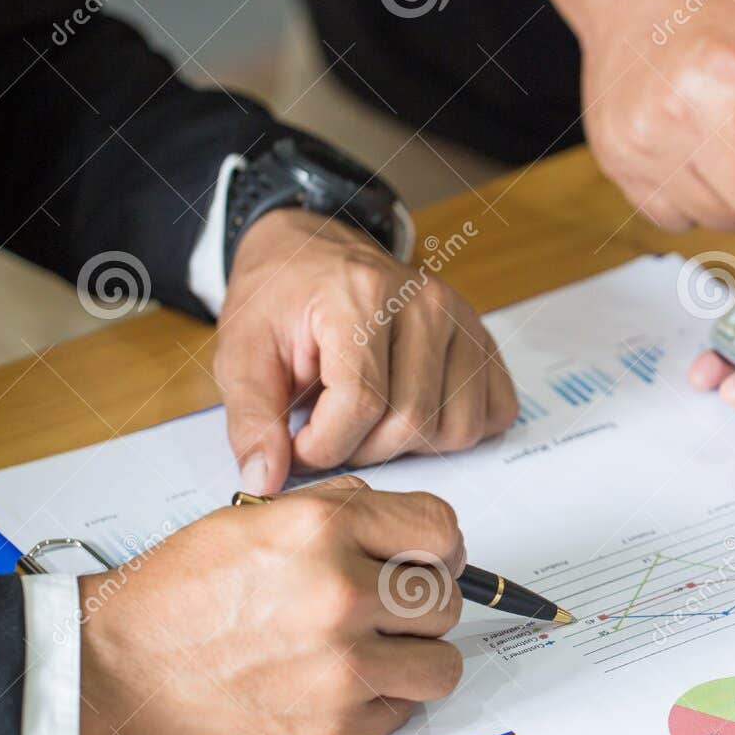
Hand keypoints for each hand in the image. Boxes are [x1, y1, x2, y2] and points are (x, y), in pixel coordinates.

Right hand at [77, 475, 466, 734]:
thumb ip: (337, 510)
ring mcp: (341, 667)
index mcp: (322, 530)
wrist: (116, 666)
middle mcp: (340, 594)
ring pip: (442, 664)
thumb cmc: (176, 593)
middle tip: (384, 611)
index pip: (441, 528)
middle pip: (446, 599)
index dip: (438, 546)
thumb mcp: (255, 518)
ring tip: (373, 652)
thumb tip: (401, 522)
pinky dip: (380, 702)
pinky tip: (336, 686)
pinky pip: (403, 711)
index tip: (426, 560)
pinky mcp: (334, 727)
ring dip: (415, 659)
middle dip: (421, 605)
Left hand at [213, 209, 518, 491]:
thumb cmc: (278, 301)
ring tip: (367, 420)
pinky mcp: (483, 340)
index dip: (322, 446)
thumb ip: (250, 420)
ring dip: (408, 445)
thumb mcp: (241, 353)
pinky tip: (410, 412)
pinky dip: (453, 430)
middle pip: (411, 423)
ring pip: (456, 428)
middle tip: (327, 429)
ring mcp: (462, 320)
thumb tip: (264, 481)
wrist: (311, 254)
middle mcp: (426, 302)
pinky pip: (493, 413)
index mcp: (363, 295)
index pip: (360, 404)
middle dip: (361, 449)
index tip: (297, 444)